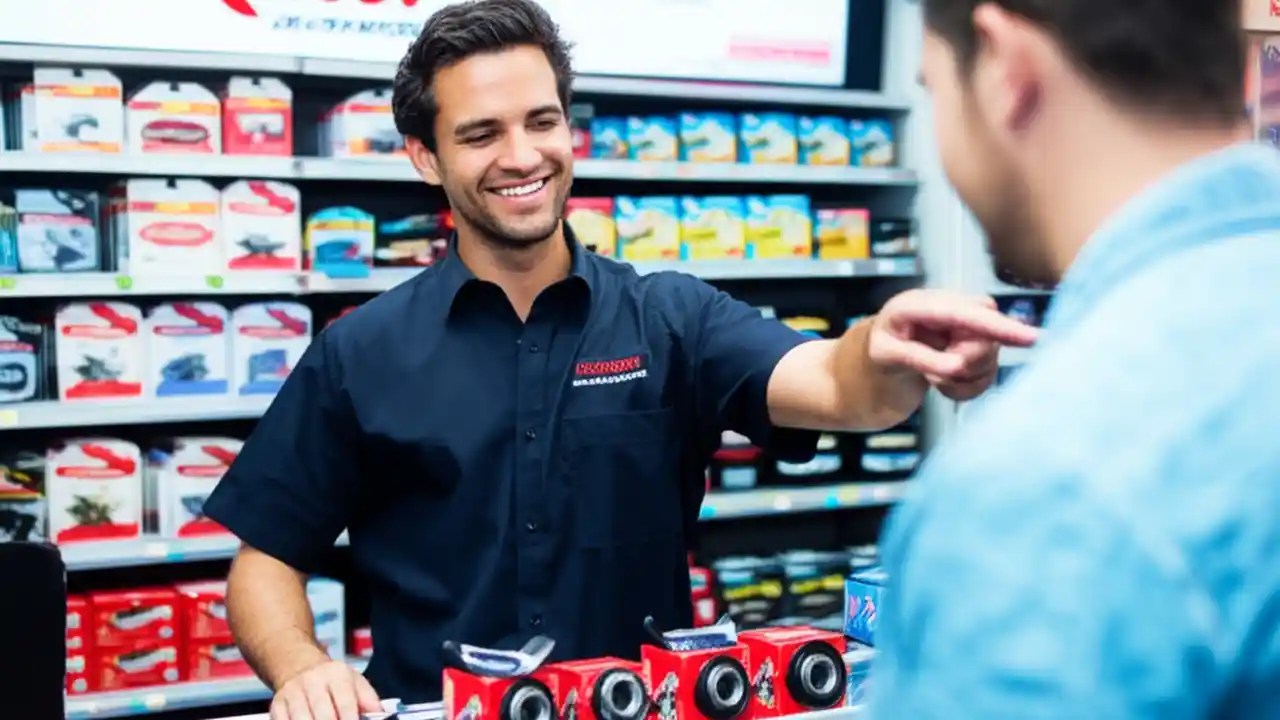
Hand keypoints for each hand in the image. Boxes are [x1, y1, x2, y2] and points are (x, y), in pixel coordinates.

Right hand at [270, 658, 381, 719]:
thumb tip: (381, 715)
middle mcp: (313, 681)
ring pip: (302, 719)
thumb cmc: (332, 680)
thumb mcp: (355, 681)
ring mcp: (293, 693)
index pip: (345, 702)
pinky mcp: (277, 704)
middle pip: (323, 715)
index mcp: (337, 675)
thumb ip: (368, 699)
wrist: (299, 665)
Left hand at [869, 290, 1038, 400]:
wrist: (868, 368)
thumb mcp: (884, 358)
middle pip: (987, 334)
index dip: (999, 327)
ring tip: (931, 378)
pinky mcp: (971, 349)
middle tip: (933, 376)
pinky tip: (942, 383)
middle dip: (968, 362)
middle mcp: (947, 311)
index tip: (1030, 339)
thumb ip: (919, 358)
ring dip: (963, 379)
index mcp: (920, 304)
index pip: (967, 313)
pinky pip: (986, 374)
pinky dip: (966, 387)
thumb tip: (958, 365)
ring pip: (989, 358)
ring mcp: (963, 330)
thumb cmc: (873, 358)